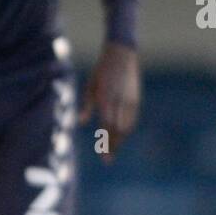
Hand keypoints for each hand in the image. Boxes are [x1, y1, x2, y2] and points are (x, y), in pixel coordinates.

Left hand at [78, 41, 139, 160]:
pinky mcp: (136, 99)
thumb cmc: (101, 71)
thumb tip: (79, 123)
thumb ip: (87, 106)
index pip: (106, 127)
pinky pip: (132, 119)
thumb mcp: (90, 86)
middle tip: (108, 159)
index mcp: (105, 99)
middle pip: (118, 131)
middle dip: (113, 146)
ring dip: (120, 139)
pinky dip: (127, 129)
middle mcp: (119, 102)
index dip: (105, 143)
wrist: (121, 55)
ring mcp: (130, 101)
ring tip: (113, 149)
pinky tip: (121, 135)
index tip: (104, 156)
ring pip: (127, 126)